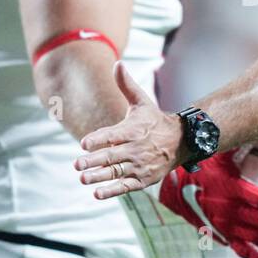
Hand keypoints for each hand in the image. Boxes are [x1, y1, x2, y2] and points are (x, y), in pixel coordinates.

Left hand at [76, 61, 185, 198]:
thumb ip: (126, 85)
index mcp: (132, 130)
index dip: (98, 139)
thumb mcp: (142, 102)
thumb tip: (117, 63)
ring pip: (116, 172)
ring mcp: (139, 166)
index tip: (84, 143)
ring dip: (99, 177)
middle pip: (111, 156)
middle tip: (76, 163)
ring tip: (83, 179)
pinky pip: (126, 187)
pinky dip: (112, 191)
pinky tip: (97, 193)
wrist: (181, 142)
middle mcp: (135, 149)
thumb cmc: (154, 121)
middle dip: (93, 160)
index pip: (112, 135)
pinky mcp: (143, 180)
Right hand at [158, 149, 257, 257]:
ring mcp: (226, 225)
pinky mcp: (223, 235)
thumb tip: (254, 124)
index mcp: (232, 188)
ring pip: (256, 239)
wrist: (174, 185)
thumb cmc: (204, 164)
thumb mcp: (220, 151)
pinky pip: (241, 250)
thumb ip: (237, 141)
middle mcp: (230, 209)